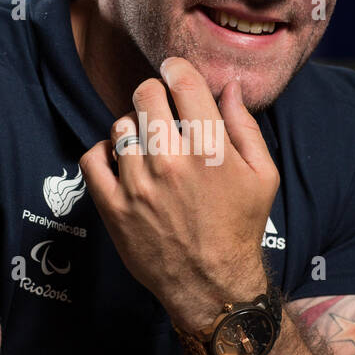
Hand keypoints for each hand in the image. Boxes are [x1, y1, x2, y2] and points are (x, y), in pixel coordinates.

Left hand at [79, 57, 278, 332]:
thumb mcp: (262, 175)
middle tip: (161, 111)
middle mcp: (171, 161)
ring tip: (146, 146)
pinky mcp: (114, 207)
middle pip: (145, 94)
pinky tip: (121, 161)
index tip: (174, 74)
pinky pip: (92, 158)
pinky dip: (103, 152)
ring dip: (132, 128)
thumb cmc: (240, 227)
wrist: (211, 284)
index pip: (182, 81)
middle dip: (154, 95)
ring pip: (120, 125)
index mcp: (210, 149)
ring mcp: (138, 184)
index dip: (176, 69)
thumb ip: (245, 126)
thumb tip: (229, 86)